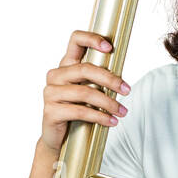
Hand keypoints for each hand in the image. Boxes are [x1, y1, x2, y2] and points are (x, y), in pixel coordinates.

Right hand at [40, 30, 129, 152]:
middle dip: (110, 79)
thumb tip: (123, 78)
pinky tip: (112, 121)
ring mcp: (50, 93)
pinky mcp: (50, 111)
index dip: (92, 39)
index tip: (110, 47)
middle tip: (127, 90)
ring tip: (122, 112)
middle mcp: (55, 76)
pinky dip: (100, 117)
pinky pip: (80, 111)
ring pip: (85, 92)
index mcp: (66, 65)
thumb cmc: (79, 111)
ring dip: (109, 103)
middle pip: (84, 69)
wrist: (61, 139)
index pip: (75, 41)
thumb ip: (100, 80)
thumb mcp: (91, 91)